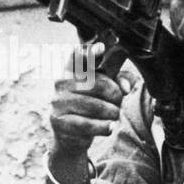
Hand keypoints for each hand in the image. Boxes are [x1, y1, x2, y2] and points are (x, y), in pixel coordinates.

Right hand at [50, 41, 128, 158]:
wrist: (70, 136)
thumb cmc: (89, 107)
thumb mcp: (103, 90)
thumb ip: (118, 82)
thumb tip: (126, 87)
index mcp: (71, 70)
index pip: (77, 57)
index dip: (90, 53)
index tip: (101, 48)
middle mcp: (61, 83)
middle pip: (97, 84)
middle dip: (114, 94)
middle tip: (119, 102)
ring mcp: (58, 103)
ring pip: (95, 106)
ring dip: (112, 112)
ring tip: (114, 115)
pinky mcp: (59, 122)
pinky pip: (87, 124)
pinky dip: (103, 127)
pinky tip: (110, 127)